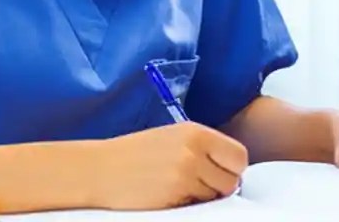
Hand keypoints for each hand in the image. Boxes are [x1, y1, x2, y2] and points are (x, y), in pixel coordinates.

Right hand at [88, 122, 247, 209]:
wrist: (98, 169)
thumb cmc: (135, 154)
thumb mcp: (174, 138)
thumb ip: (204, 148)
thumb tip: (232, 168)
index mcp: (197, 132)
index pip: (239, 156)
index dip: (233, 169)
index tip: (222, 173)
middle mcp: (194, 151)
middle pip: (231, 180)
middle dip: (220, 187)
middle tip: (198, 185)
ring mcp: (185, 174)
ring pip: (215, 196)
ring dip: (203, 197)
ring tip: (178, 188)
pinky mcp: (174, 195)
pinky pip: (196, 207)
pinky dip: (187, 205)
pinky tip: (169, 196)